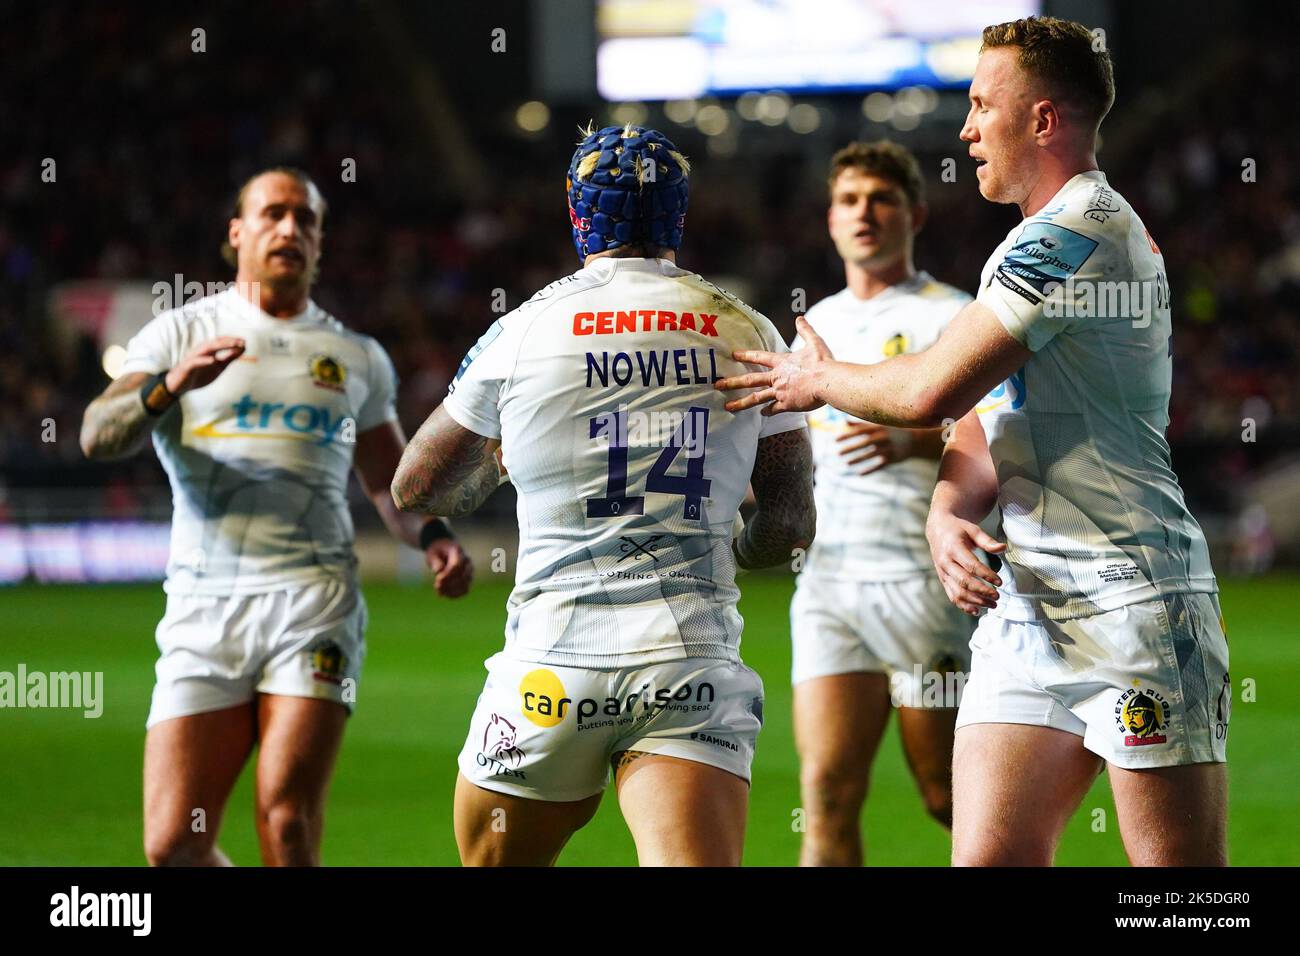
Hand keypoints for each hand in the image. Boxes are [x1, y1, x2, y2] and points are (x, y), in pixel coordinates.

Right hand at [164, 337, 245, 394]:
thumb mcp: (219, 367)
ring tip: (232, 345)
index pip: (221, 342)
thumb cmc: (199, 374)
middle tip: (241, 342)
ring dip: (220, 346)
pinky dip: (204, 360)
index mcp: (209, 350)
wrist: (180, 385)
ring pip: (206, 349)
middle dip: (229, 341)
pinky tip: (213, 360)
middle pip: (215, 343)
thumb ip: (229, 358)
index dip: (232, 341)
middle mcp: (201, 351)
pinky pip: (195, 362)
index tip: (245, 342)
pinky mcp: (187, 366)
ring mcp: (194, 357)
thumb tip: (243, 349)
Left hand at [426, 538, 472, 597]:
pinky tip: (444, 594)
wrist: (443, 551)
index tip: (437, 579)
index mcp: (457, 551)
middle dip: (449, 584)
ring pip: (464, 584)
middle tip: (436, 586)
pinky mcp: (468, 579)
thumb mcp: (432, 553)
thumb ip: (435, 561)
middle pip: (462, 576)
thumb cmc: (437, 552)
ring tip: (439, 591)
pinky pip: (465, 590)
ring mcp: (469, 570)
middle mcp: (466, 560)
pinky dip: (455, 594)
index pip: (457, 565)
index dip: (448, 575)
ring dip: (451, 590)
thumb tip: (438, 571)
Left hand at [717, 316, 832, 414]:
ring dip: (741, 403)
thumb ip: (805, 331)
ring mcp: (780, 391)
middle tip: (717, 385)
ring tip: (728, 407)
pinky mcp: (787, 404)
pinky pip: (773, 409)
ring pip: (756, 398)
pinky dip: (767, 411)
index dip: (746, 355)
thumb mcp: (814, 342)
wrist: (827, 381)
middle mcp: (777, 377)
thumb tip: (800, 318)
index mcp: (782, 363)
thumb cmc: (822, 362)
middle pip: (750, 380)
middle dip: (732, 382)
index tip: (733, 355)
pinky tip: (762, 414)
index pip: (759, 357)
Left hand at [837, 421, 909, 474]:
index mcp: (879, 427)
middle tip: (838, 453)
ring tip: (846, 463)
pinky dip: (870, 470)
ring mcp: (889, 448)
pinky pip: (879, 465)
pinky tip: (859, 474)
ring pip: (871, 455)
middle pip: (865, 442)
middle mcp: (884, 437)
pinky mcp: (893, 459)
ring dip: (858, 459)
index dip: (848, 434)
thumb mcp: (878, 426)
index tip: (835, 439)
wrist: (914, 440)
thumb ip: (861, 424)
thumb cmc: (891, 431)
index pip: (860, 430)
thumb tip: (843, 421)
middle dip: (851, 448)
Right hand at [926, 512, 1005, 615]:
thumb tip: (1003, 548)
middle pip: (964, 581)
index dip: (986, 575)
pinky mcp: (943, 579)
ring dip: (975, 601)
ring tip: (992, 605)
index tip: (1000, 582)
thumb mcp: (972, 530)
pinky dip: (963, 605)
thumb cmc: (958, 529)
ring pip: (957, 592)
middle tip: (998, 596)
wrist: (937, 530)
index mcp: (953, 548)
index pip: (971, 566)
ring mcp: (942, 573)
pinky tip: (976, 611)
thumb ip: (987, 540)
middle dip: (982, 591)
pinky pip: (952, 596)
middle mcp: (945, 562)